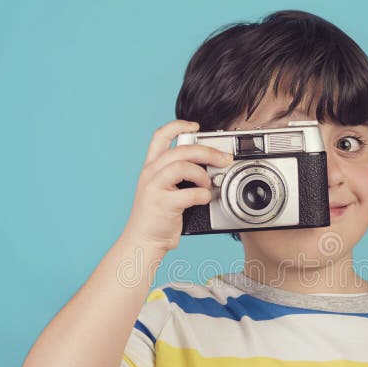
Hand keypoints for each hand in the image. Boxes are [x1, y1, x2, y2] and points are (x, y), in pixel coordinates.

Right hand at [123, 119, 232, 253]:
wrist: (143, 240)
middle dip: (207, 151)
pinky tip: (204, 200)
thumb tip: (211, 167)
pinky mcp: (162, 204)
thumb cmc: (158, 216)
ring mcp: (154, 188)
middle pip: (180, 150)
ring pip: (181, 166)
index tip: (195, 126)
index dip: (178, 126)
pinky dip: (203, 196)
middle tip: (224, 159)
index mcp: (151, 167)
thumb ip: (178, 175)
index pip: (160, 136)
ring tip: (207, 185)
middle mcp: (150, 173)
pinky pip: (189, 193)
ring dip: (201, 174)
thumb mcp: (162, 188)